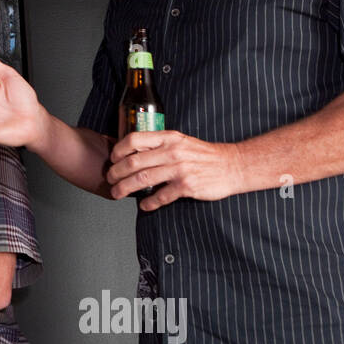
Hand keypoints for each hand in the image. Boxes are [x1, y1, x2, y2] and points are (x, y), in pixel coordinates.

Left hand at [107, 131, 248, 210]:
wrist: (233, 165)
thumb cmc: (204, 155)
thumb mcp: (181, 141)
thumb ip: (160, 145)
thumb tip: (134, 154)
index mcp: (168, 138)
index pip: (134, 140)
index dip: (118, 151)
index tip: (112, 160)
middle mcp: (172, 152)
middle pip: (133, 162)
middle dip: (116, 173)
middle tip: (110, 180)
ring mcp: (179, 169)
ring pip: (142, 180)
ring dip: (125, 188)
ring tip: (117, 193)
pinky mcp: (187, 186)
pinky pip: (161, 196)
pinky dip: (149, 203)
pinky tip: (144, 205)